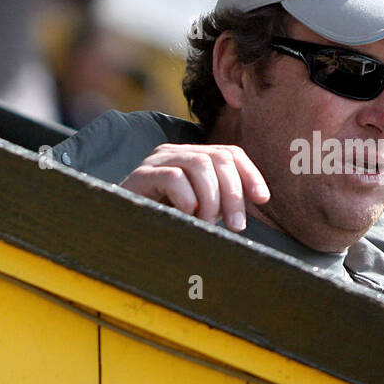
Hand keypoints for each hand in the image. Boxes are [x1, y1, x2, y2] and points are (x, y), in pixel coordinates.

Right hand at [123, 143, 269, 230]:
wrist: (120, 230)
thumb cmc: (162, 222)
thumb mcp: (198, 210)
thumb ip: (221, 201)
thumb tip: (261, 200)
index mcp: (191, 157)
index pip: (229, 153)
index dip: (250, 174)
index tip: (263, 199)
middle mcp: (175, 152)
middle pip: (218, 158)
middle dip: (234, 194)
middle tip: (237, 226)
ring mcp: (156, 161)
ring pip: (199, 165)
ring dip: (212, 199)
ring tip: (207, 224)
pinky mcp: (140, 176)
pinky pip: (173, 178)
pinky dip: (187, 199)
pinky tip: (187, 216)